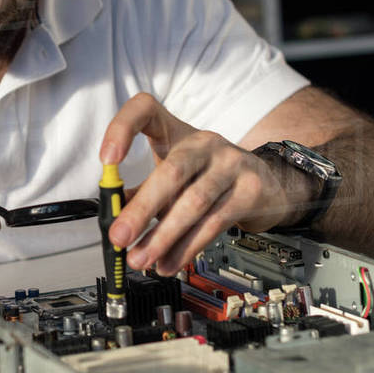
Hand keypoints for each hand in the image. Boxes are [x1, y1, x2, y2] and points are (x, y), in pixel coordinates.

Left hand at [99, 93, 291, 274]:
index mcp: (175, 131)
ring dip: (163, 237)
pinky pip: (214, 223)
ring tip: (141, 259)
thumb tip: (112, 216)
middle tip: (120, 237)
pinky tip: (169, 262)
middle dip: (141, 210)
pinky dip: (187, 247)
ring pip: (193, 203)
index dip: (122, 129)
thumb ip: (142, 191)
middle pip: (171, 172)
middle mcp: (204, 142)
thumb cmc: (207, 175)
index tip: (107, 160)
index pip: (145, 110)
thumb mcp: (173, 174)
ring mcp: (231, 163)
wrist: (266, 182)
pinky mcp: (250, 190)